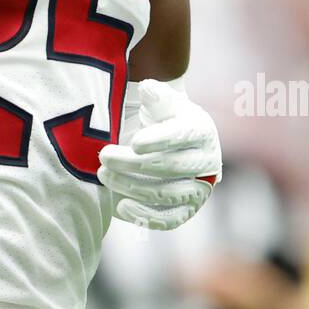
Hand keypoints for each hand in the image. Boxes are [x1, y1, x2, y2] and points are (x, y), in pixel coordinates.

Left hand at [98, 79, 220, 230]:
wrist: (173, 142)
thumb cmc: (163, 117)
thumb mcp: (162, 101)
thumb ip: (155, 95)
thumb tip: (147, 89)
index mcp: (201, 131)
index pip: (182, 136)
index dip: (159, 140)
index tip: (135, 142)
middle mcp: (205, 162)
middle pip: (170, 167)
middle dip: (133, 163)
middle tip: (104, 155)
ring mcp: (198, 190)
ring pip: (166, 194)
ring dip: (131, 186)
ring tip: (103, 174)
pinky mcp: (186, 211)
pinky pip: (167, 219)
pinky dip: (144, 216)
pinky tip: (119, 205)